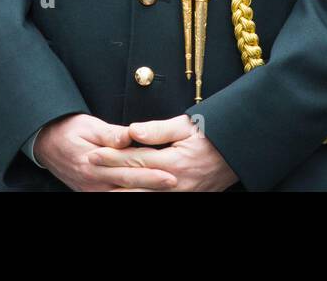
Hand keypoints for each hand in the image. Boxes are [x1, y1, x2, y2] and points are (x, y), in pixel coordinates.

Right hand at [34, 114, 176, 190]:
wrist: (45, 142)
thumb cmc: (68, 130)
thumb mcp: (87, 125)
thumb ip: (110, 133)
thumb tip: (130, 136)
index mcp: (93, 164)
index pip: (128, 170)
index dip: (150, 174)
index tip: (170, 174)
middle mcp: (93, 182)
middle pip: (129, 187)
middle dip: (153, 187)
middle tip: (175, 184)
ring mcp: (92, 191)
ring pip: (123, 196)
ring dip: (143, 194)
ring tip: (164, 191)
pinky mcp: (91, 193)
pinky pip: (114, 197)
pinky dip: (129, 196)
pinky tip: (143, 193)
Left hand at [94, 114, 236, 191]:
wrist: (238, 154)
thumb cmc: (210, 135)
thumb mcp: (186, 126)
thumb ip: (157, 130)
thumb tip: (132, 131)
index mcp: (173, 162)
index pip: (135, 160)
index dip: (112, 157)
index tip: (93, 154)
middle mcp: (175, 184)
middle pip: (135, 183)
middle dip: (110, 177)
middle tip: (89, 170)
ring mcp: (181, 195)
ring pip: (144, 198)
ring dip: (122, 193)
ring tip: (102, 189)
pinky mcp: (185, 198)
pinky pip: (158, 201)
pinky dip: (140, 197)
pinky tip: (127, 194)